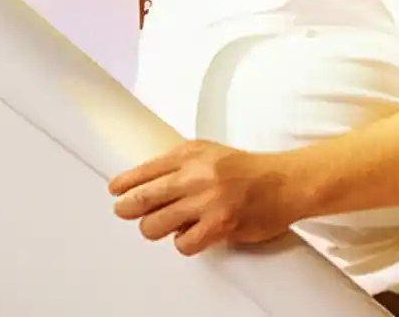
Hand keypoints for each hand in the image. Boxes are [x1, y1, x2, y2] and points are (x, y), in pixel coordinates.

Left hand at [107, 140, 310, 255]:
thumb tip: (144, 182)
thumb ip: (179, 164)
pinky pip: (183, 244)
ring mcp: (207, 201)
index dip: (124, 184)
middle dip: (127, 208)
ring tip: (162, 226)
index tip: (114, 191)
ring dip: (154, 229)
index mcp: (190, 154)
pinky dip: (183, 242)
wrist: (284, 182)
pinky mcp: (219, 225)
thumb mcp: (208, 153)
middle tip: (124, 211)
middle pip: (143, 198)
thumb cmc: (247, 170)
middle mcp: (195, 176)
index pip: (145, 170)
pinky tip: (190, 235)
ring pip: (155, 225)